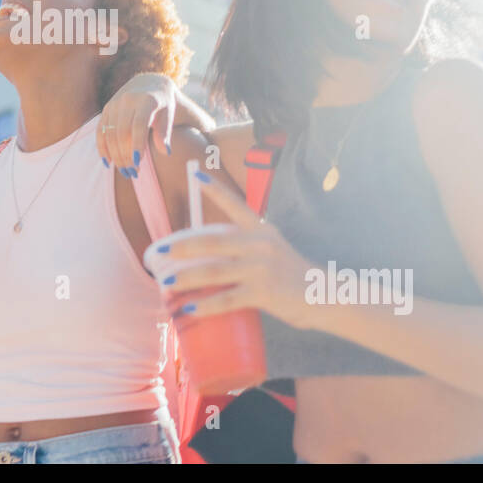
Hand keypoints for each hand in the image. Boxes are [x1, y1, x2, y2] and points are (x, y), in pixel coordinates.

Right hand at [95, 73, 176, 177]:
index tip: (138, 163)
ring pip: (110, 134)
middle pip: (122, 132)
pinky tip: (109, 162)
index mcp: (147, 99)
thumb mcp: (170, 115)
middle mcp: (128, 99)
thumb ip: (166, 132)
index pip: (139, 124)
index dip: (137, 144)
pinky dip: (103, 148)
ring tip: (125, 171)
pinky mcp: (107, 109)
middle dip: (126, 155)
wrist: (150, 84)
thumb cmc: (164, 105)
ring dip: (115, 155)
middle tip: (133, 173)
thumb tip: (166, 152)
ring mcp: (115, 104)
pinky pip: (101, 131)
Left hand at [155, 171, 316, 328]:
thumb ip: (244, 247)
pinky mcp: (264, 292)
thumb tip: (205, 255)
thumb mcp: (271, 249)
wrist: (324, 295)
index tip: (196, 174)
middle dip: (183, 246)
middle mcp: (260, 244)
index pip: (235, 205)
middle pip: (213, 242)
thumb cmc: (290, 274)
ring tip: (165, 283)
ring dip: (186, 278)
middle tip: (159, 250)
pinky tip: (188, 308)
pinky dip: (205, 305)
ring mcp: (262, 268)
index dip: (215, 190)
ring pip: (215, 271)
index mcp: (261, 230)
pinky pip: (227, 299)